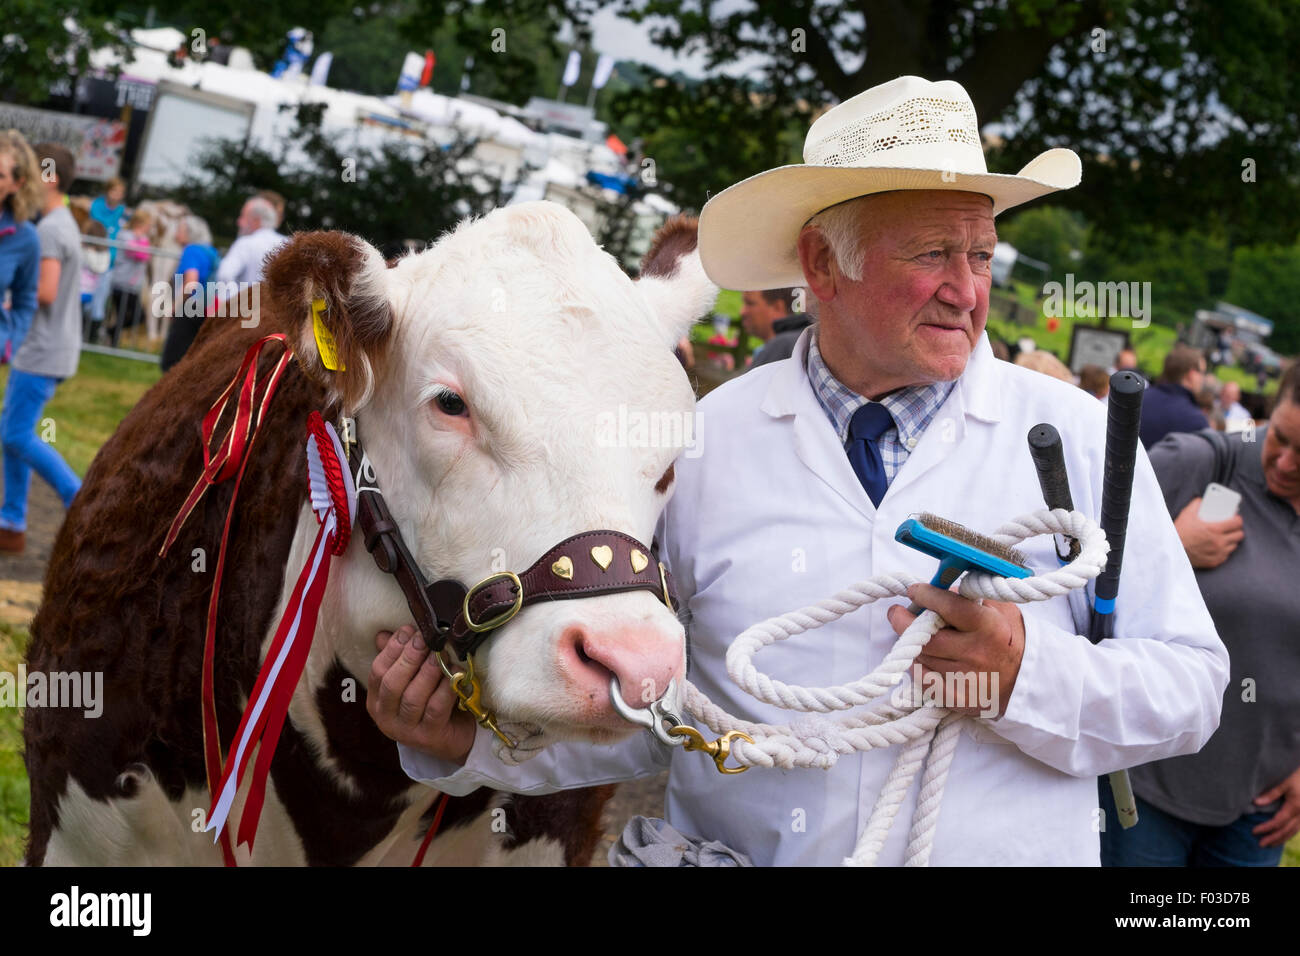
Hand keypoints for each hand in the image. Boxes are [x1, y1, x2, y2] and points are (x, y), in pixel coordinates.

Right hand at [367, 625, 476, 765]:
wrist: (453, 737)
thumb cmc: (430, 701)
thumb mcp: (411, 680)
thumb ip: (398, 658)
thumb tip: (383, 633)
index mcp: (377, 701)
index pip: (377, 672)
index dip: (392, 649)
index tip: (409, 630)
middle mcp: (386, 718)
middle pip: (392, 684)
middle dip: (409, 658)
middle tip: (426, 639)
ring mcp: (407, 731)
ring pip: (413, 697)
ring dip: (428, 672)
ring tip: (441, 654)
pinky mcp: (429, 737)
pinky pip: (436, 709)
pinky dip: (445, 688)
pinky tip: (454, 673)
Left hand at [885, 583, 1024, 717]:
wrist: (1025, 681)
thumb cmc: (1010, 638)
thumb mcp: (1001, 609)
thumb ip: (971, 597)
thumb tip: (939, 588)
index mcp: (988, 627)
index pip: (949, 607)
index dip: (926, 595)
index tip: (914, 590)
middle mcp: (975, 653)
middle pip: (924, 636)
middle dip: (903, 621)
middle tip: (896, 612)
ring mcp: (964, 678)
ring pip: (920, 656)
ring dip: (911, 643)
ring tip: (912, 634)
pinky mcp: (955, 698)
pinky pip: (922, 679)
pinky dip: (917, 665)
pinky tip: (922, 657)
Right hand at [1173, 498, 1243, 568]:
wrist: (1172, 550)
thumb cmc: (1179, 532)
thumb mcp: (1186, 514)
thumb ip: (1196, 504)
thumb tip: (1203, 500)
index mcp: (1214, 529)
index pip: (1237, 523)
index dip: (1238, 520)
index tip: (1236, 518)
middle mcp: (1219, 542)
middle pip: (1239, 535)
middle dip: (1237, 530)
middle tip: (1232, 528)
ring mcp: (1218, 553)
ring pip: (1234, 545)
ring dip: (1232, 541)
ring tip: (1226, 537)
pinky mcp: (1214, 561)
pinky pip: (1226, 555)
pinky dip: (1224, 551)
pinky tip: (1220, 547)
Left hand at [1252, 765, 1299, 847]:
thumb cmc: (1295, 775)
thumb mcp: (1283, 782)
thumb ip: (1271, 793)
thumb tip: (1256, 803)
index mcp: (1295, 806)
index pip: (1278, 822)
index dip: (1266, 828)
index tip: (1254, 832)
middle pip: (1286, 830)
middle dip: (1273, 838)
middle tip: (1260, 844)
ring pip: (1293, 831)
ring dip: (1281, 839)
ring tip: (1269, 844)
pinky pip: (1297, 828)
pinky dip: (1288, 834)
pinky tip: (1281, 837)